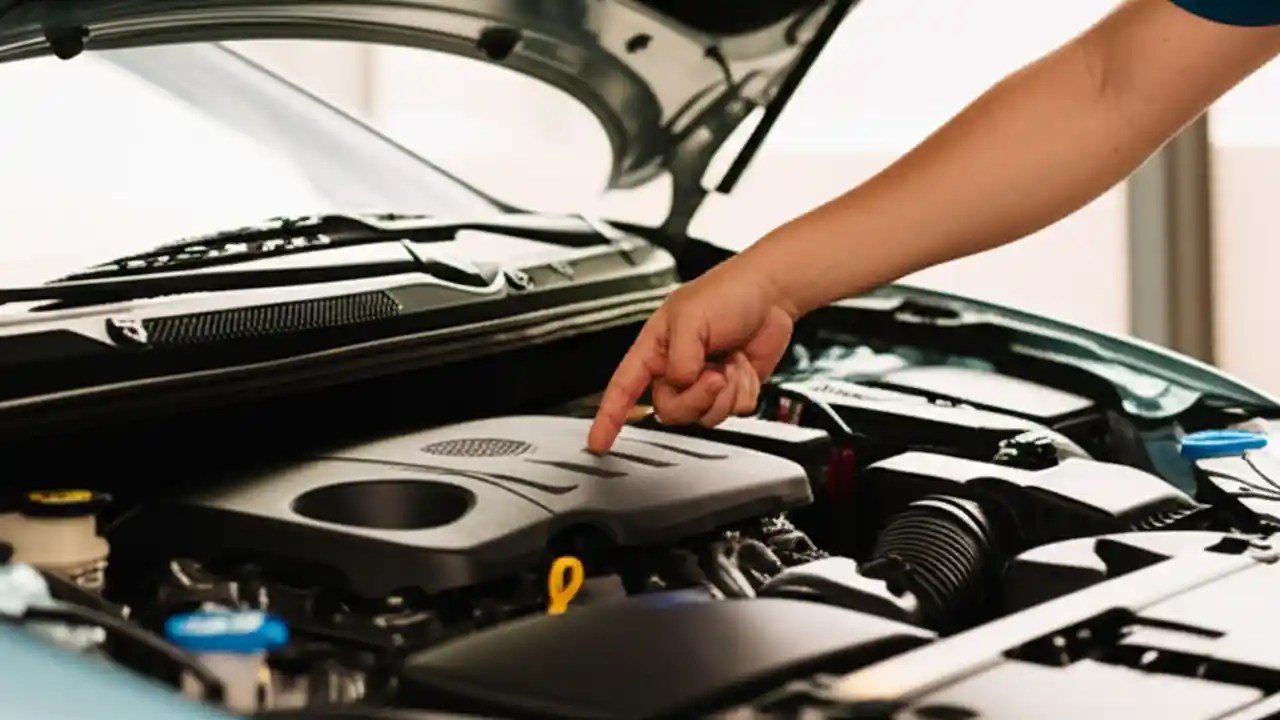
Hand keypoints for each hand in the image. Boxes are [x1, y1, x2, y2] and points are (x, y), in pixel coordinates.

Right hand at [587, 257, 796, 451]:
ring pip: (702, 416)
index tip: (598, 441)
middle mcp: (676, 370)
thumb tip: (680, 384)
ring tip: (730, 363)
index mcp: (655, 349)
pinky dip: (743, 392)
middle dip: (695, 397)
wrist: (771, 295)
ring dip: (723, 393)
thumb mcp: (690, 316)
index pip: (623, 388)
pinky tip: (743, 367)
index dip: (608, 416)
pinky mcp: (731, 391)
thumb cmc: (727, 292)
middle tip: (714, 374)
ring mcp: (704, 383)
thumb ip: (679, 357)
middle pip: (670, 411)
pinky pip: (733, 413)